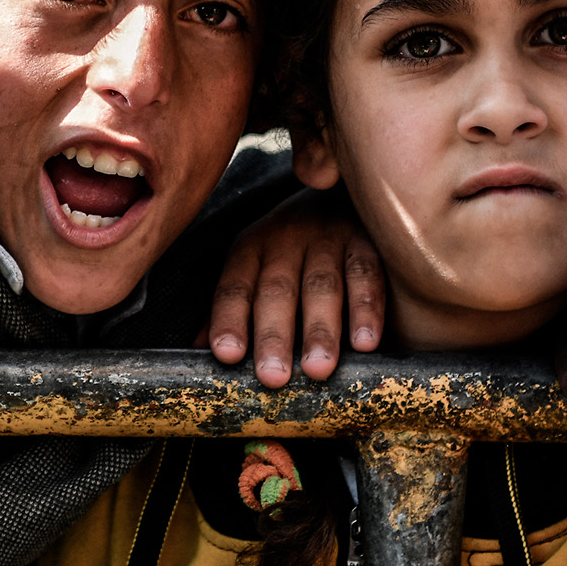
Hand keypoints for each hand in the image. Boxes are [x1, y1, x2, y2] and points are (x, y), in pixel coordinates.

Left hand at [209, 185, 383, 387]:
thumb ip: (233, 306)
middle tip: (273, 376)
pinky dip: (367, 309)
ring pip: (322, 286)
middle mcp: (285, 238)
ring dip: (320, 330)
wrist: (340, 189)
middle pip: (277, 290)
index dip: (229, 319)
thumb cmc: (291, 245)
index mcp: (251, 247)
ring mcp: (327, 236)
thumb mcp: (256, 264)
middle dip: (274, 335)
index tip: (227, 355)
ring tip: (318, 368)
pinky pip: (366, 274)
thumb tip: (199, 349)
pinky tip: (366, 343)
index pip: (234, 286)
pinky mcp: (365, 238)